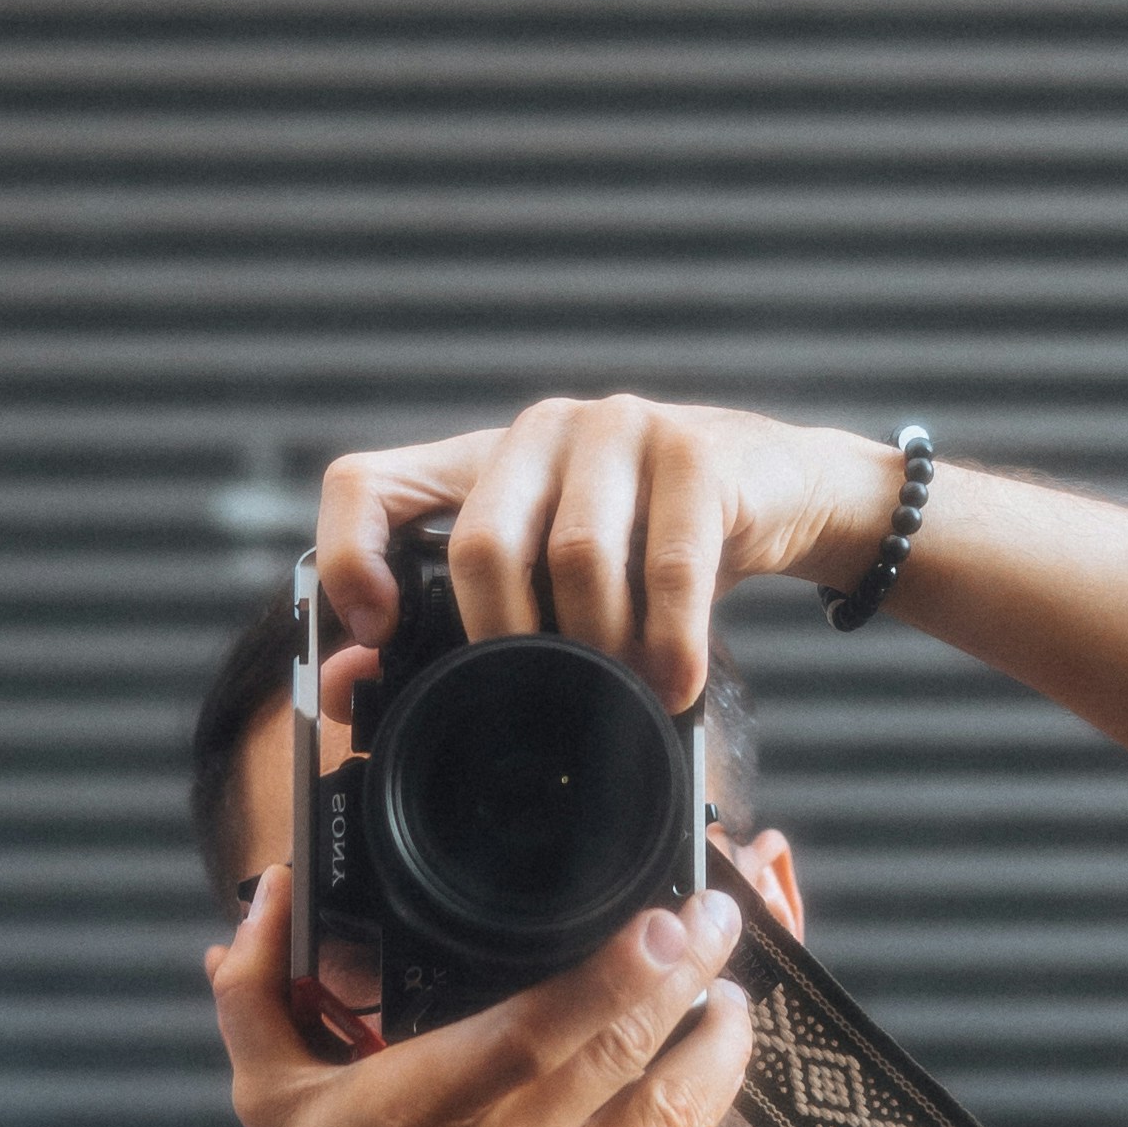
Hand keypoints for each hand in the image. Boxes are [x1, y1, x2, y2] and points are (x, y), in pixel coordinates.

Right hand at [206, 872, 751, 1126]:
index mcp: (415, 1111)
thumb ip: (258, 991)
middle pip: (615, 1056)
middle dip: (686, 976)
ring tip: (730, 990)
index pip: (531, 1031)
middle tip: (716, 917)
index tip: (663, 918)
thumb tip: (271, 892)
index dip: (612, 974)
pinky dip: (703, 1109)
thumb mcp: (273, 1103)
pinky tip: (712, 1065)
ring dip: (716, 1044)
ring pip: (667, 1115)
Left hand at [312, 396, 910, 711]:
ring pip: (574, 558)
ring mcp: (618, 428)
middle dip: (504, 641)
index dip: (351, 561)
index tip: (379, 635)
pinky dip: (668, 642)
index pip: (365, 484)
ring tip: (620, 696)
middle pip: (480, 543)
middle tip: (538, 698)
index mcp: (481, 459)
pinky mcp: (696, 453)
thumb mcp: (554, 576)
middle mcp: (538, 431)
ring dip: (597, 651)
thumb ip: (465, 622)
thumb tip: (348, 687)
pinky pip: (668, 566)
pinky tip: (673, 683)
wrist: (779, 488)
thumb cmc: (650, 540)